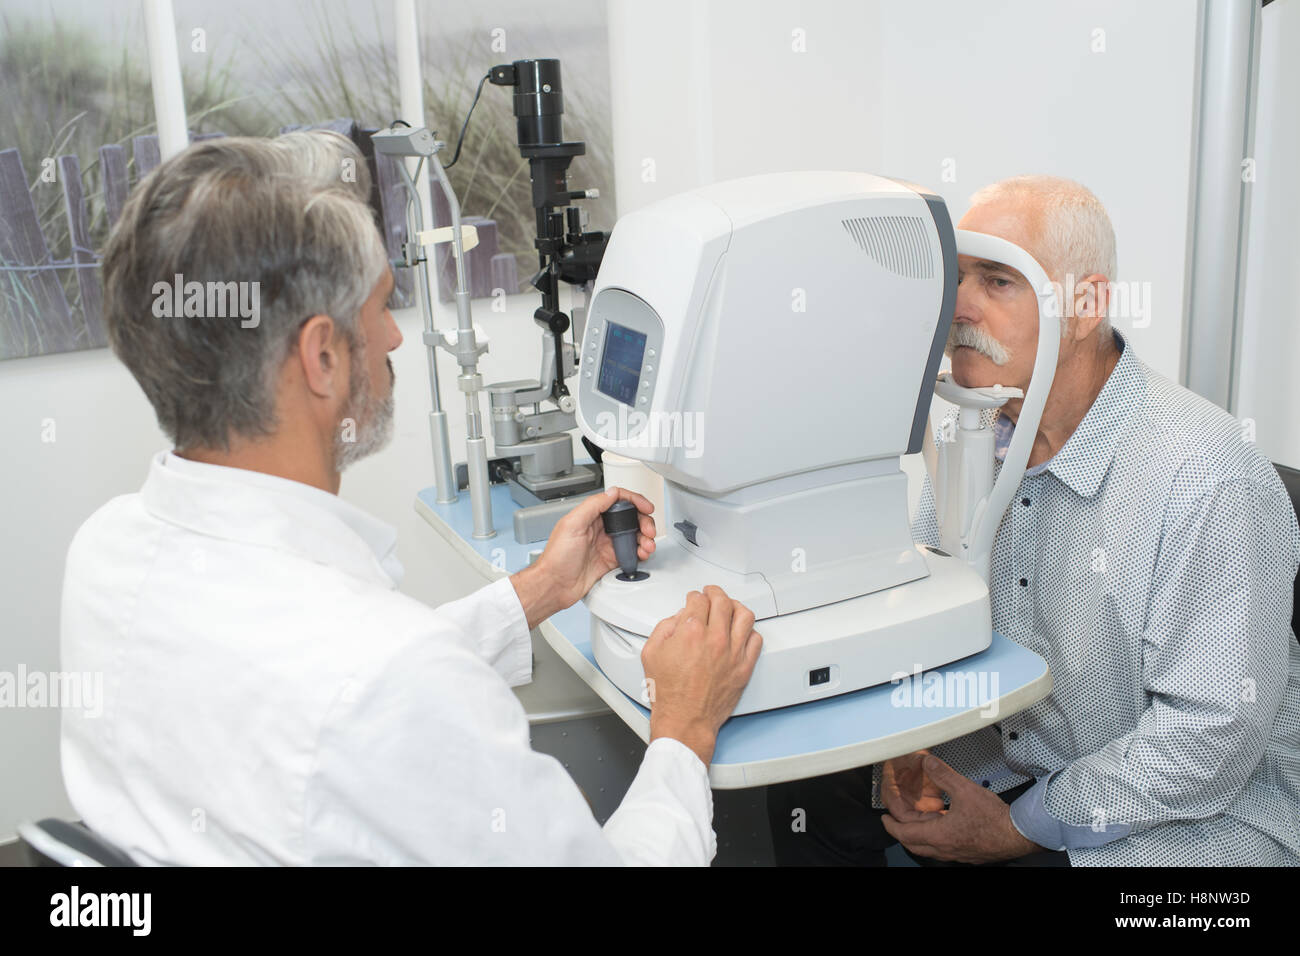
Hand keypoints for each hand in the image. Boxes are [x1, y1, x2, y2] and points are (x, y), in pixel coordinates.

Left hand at [511, 486, 655, 627]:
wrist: (555, 586)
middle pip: (630, 517)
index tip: (645, 507)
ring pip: (633, 535)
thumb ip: (593, 506)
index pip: (617, 501)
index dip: (634, 501)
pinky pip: (631, 552)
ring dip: (645, 538)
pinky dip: (641, 552)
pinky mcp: (611, 560)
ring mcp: (606, 544)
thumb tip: (612, 493)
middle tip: (649, 530)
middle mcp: (599, 528)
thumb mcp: (572, 525)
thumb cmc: (557, 558)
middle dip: (644, 521)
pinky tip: (642, 554)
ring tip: (648, 545)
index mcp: (590, 516)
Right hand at [642, 585, 762, 765]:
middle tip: (711, 593)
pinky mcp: (744, 667)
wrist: (685, 720)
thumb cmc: (669, 693)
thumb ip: (664, 628)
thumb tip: (678, 618)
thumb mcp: (651, 653)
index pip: (699, 600)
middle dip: (715, 593)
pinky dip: (749, 631)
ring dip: (736, 606)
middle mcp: (715, 639)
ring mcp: (732, 653)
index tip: (694, 599)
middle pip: (722, 601)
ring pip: (744, 615)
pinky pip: (755, 639)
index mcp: (691, 632)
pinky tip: (742, 631)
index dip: (694, 596)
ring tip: (730, 606)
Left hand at [880, 754, 1042, 863]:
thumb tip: (928, 763)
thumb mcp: (965, 789)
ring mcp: (956, 852)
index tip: (884, 817)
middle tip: (894, 818)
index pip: (904, 833)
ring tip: (915, 817)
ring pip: (927, 845)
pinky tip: (941, 821)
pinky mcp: (966, 851)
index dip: (891, 824)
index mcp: (939, 836)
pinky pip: (942, 845)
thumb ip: (943, 774)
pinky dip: (934, 833)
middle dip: (901, 829)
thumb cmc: (996, 820)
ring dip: (918, 831)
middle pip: (913, 842)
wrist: (1019, 834)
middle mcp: (945, 848)